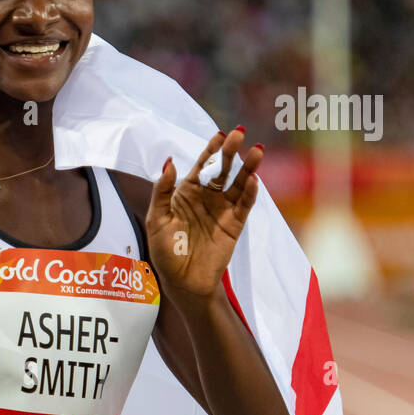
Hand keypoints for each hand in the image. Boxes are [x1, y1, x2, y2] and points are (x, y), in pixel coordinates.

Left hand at [146, 127, 262, 299]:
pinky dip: (250, 192)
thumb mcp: (156, 220)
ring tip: (257, 150)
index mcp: (186, 192)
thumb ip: (162, 191)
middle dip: (231, 151)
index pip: (201, 165)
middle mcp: (207, 197)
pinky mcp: (234, 224)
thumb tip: (169, 161)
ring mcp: (222, 209)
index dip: (210, 150)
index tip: (220, 135)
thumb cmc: (165, 252)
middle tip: (239, 134)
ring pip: (238, 183)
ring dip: (248, 167)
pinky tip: (253, 179)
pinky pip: (244, 204)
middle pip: (222, 169)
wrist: (182, 281)